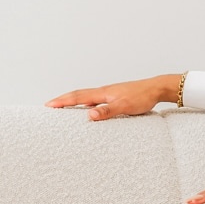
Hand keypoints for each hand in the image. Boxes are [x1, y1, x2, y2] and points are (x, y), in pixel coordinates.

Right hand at [46, 74, 181, 120]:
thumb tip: (88, 115)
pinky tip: (87, 109)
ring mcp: (109, 93)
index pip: (77, 97)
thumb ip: (107, 111)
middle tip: (49, 105)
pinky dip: (85, 103)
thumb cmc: (142, 96)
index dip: (62, 101)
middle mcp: (103, 91)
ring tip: (62, 106)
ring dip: (73, 101)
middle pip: (78, 95)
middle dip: (63, 100)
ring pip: (86, 97)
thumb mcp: (124, 106)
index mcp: (102, 92)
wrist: (156, 88)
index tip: (48, 105)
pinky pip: (95, 100)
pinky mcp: (115, 96)